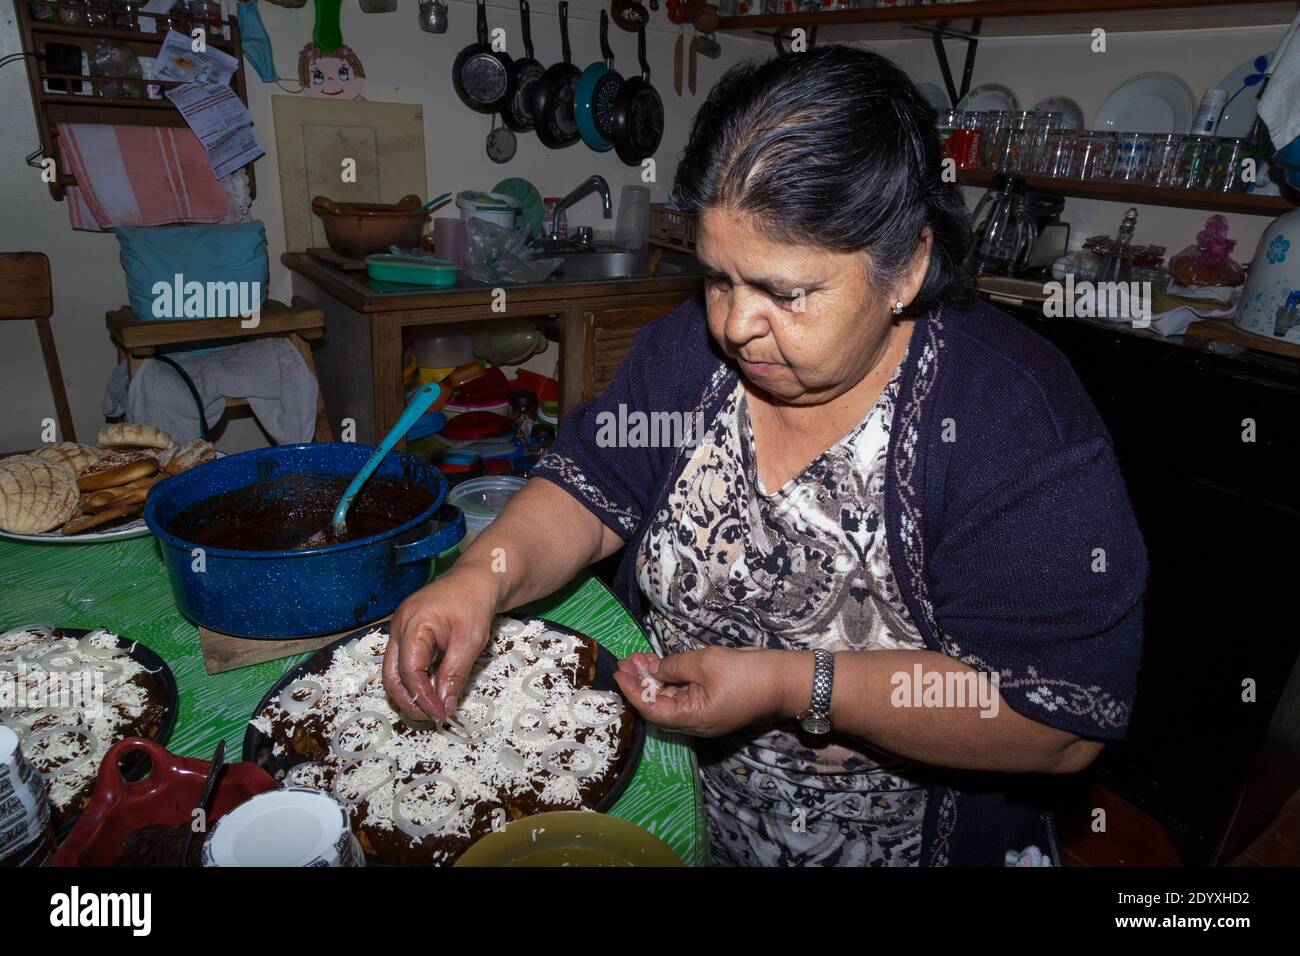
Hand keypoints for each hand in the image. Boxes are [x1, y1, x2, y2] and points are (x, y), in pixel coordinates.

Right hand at [382, 564, 500, 722]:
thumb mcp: (470, 640)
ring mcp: (400, 628)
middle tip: (431, 717)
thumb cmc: (474, 603)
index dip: (423, 697)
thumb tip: (444, 705)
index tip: (440, 715)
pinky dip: (414, 679)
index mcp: (413, 623)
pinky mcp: (407, 632)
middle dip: (409, 700)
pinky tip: (431, 690)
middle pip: (391, 674)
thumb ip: (454, 673)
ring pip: (394, 670)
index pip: (409, 671)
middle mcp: (399, 626)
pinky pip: (403, 661)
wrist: (476, 578)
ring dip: (410, 692)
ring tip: (432, 708)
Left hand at [612, 647, 807, 736]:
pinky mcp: (713, 704)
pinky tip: (661, 664)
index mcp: (694, 720)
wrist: (786, 680)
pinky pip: (685, 695)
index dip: (632, 692)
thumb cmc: (747, 673)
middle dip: (641, 684)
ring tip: (639, 659)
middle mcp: (696, 723)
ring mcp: (705, 714)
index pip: (651, 711)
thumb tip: (653, 670)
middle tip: (626, 661)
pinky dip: (671, 680)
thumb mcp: (706, 663)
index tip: (619, 672)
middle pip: (658, 707)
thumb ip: (675, 667)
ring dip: (654, 680)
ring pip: (671, 700)